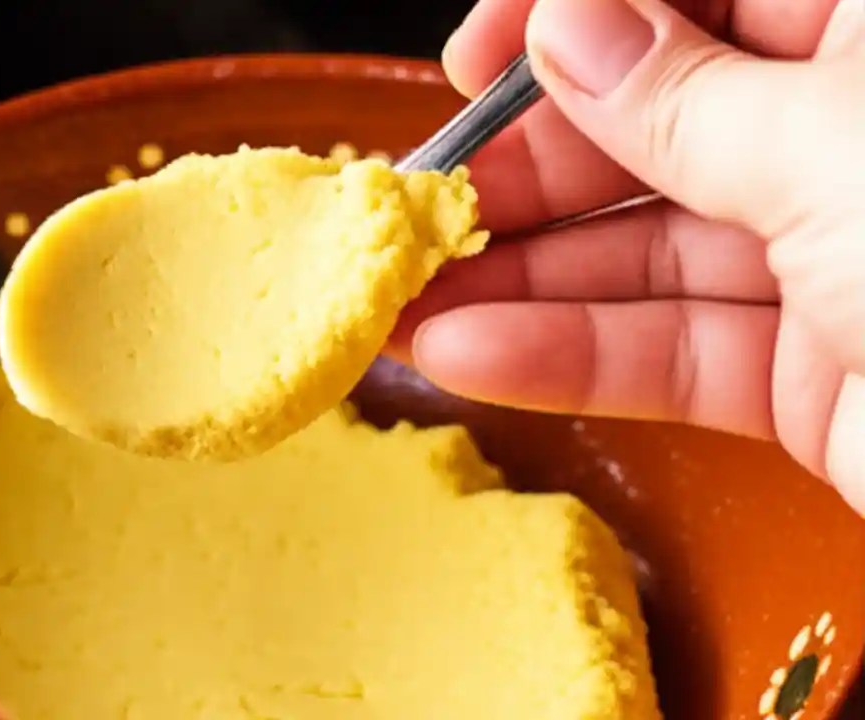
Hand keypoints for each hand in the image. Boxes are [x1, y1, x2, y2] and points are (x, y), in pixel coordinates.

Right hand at [386, 0, 864, 513]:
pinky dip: (574, 355)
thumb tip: (572, 31)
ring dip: (526, 275)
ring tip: (415, 297)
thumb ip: (685, 97)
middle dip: (532, 164)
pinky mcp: (822, 370)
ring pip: (653, 245)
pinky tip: (477, 355)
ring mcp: (843, 254)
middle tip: (430, 204)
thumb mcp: (841, 151)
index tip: (483, 57)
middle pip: (660, 119)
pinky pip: (677, 346)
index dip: (581, 10)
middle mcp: (864, 130)